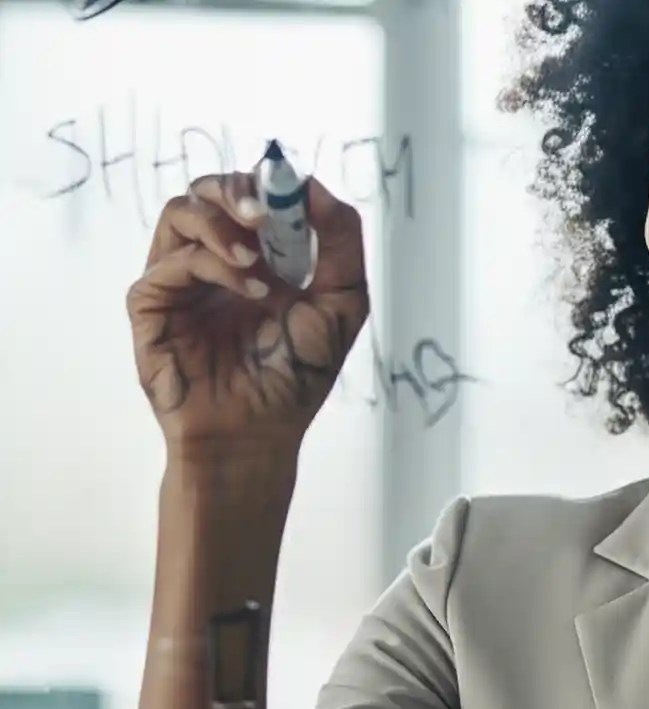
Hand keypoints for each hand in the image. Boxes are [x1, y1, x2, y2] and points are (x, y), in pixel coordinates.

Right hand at [127, 173, 369, 458]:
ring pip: (178, 213)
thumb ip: (341, 244)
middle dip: (234, 189)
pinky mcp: (152, 307)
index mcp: (255, 255)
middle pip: (205, 191)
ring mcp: (179, 281)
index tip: (292, 190)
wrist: (260, 431)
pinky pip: (169, 264)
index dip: (267, 184)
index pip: (248, 195)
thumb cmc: (297, 374)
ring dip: (219, 224)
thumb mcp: (342, 304)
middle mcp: (213, 261)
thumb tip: (316, 188)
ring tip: (254, 259)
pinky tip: (251, 291)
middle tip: (261, 213)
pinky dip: (212, 266)